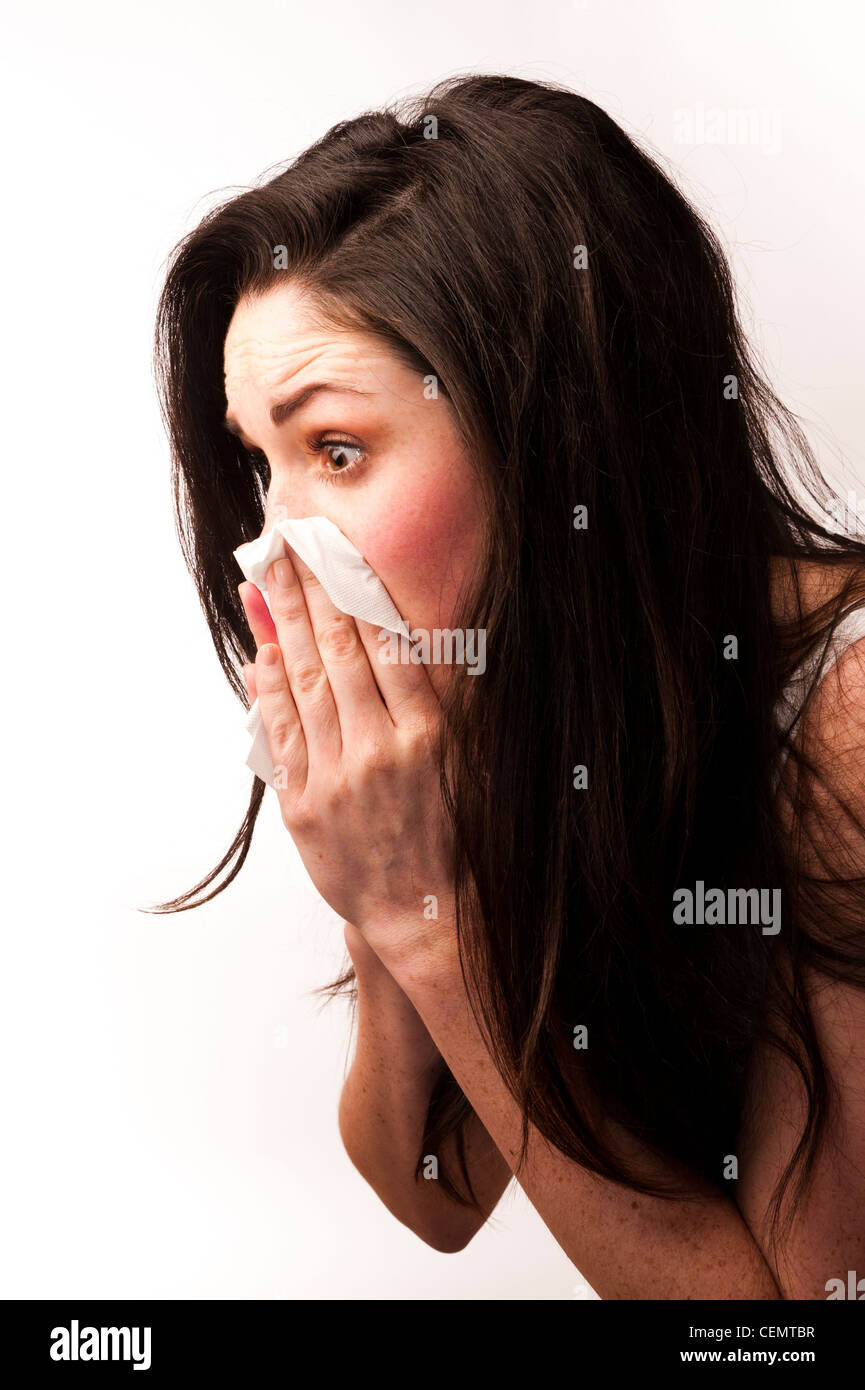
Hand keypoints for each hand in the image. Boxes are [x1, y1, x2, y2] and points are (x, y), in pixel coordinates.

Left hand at [238, 552, 455, 971]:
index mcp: (428, 735)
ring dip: (283, 624)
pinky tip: (263, 649)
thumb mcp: (468, 765)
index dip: (355, 591)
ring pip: (305, 683)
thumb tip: (418, 640)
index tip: (336, 550)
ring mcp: (338, 777)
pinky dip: (270, 689)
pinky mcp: (305, 806)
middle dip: (309, 591)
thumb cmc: (454, 838)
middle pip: (338, 651)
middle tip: (286, 543)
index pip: (385, 644)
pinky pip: (283, 734)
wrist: (425, 916)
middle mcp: (380, 749)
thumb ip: (448, 704)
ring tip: (264, 578)